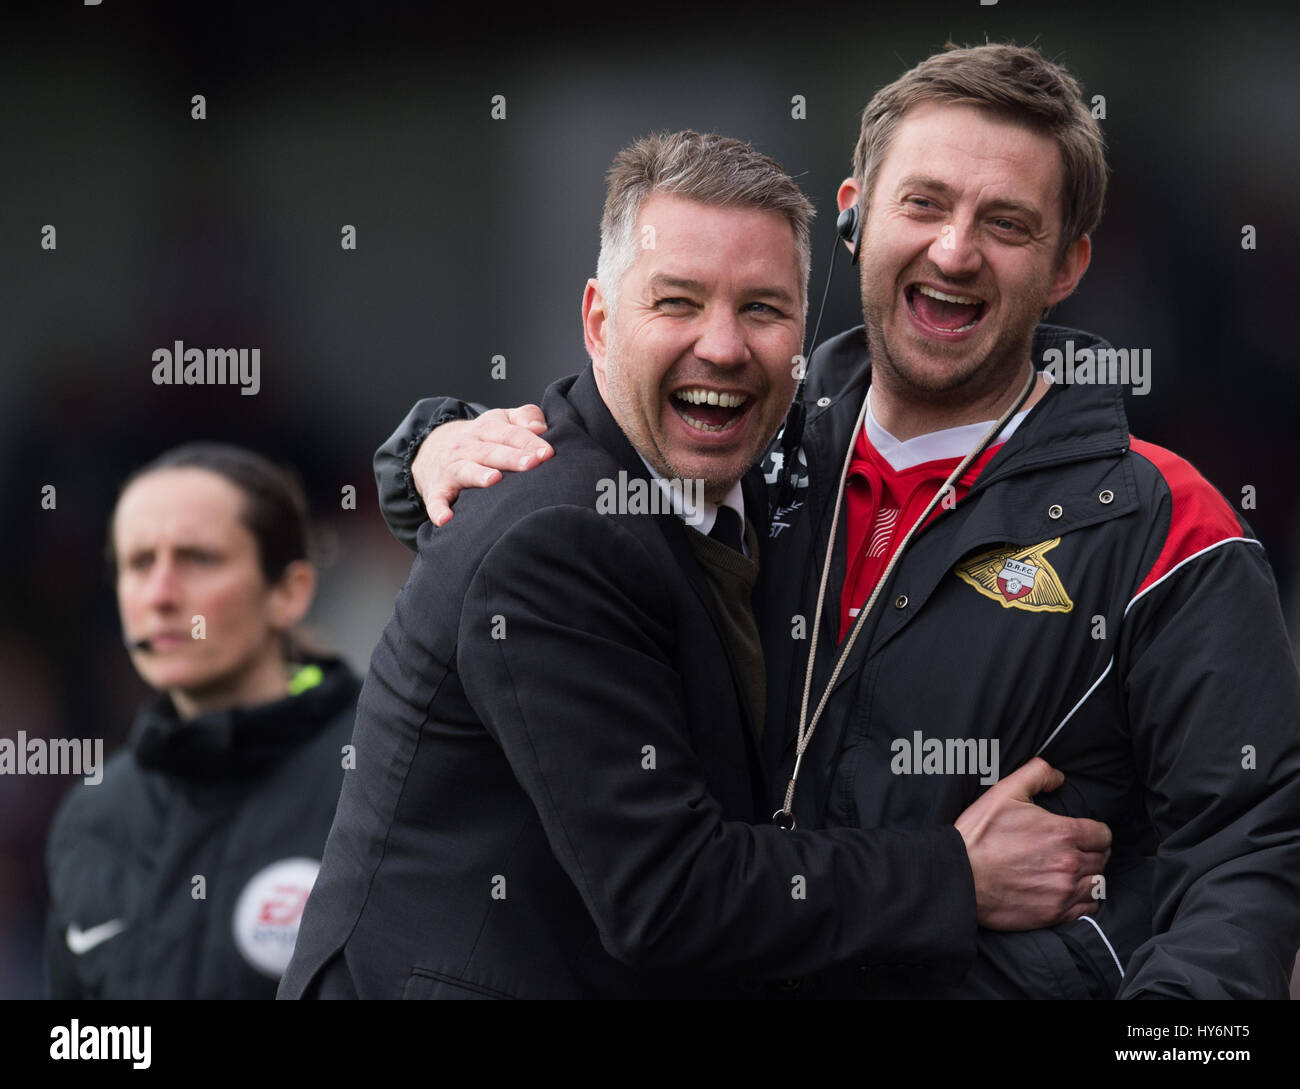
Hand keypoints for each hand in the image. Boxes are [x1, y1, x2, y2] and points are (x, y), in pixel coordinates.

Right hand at [413, 405, 552, 525]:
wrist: (432, 448)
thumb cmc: (483, 438)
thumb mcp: (502, 419)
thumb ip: (525, 417)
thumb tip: (541, 428)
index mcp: (486, 428)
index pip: (509, 433)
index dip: (529, 442)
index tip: (548, 453)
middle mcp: (466, 446)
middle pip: (490, 451)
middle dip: (511, 457)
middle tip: (531, 464)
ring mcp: (451, 468)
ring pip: (466, 471)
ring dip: (478, 475)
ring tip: (494, 480)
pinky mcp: (438, 490)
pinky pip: (436, 500)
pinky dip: (438, 509)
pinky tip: (445, 519)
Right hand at [955, 757, 1111, 930]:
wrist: (959, 875)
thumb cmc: (979, 834)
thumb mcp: (1005, 791)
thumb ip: (1037, 774)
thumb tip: (1059, 777)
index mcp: (1062, 833)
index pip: (1103, 834)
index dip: (1095, 832)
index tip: (1083, 834)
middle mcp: (1069, 863)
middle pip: (1102, 859)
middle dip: (1092, 853)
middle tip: (1075, 851)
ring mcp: (1063, 891)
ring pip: (1098, 884)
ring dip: (1090, 876)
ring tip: (1073, 871)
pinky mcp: (1054, 913)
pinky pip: (1087, 907)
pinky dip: (1084, 899)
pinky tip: (1069, 891)